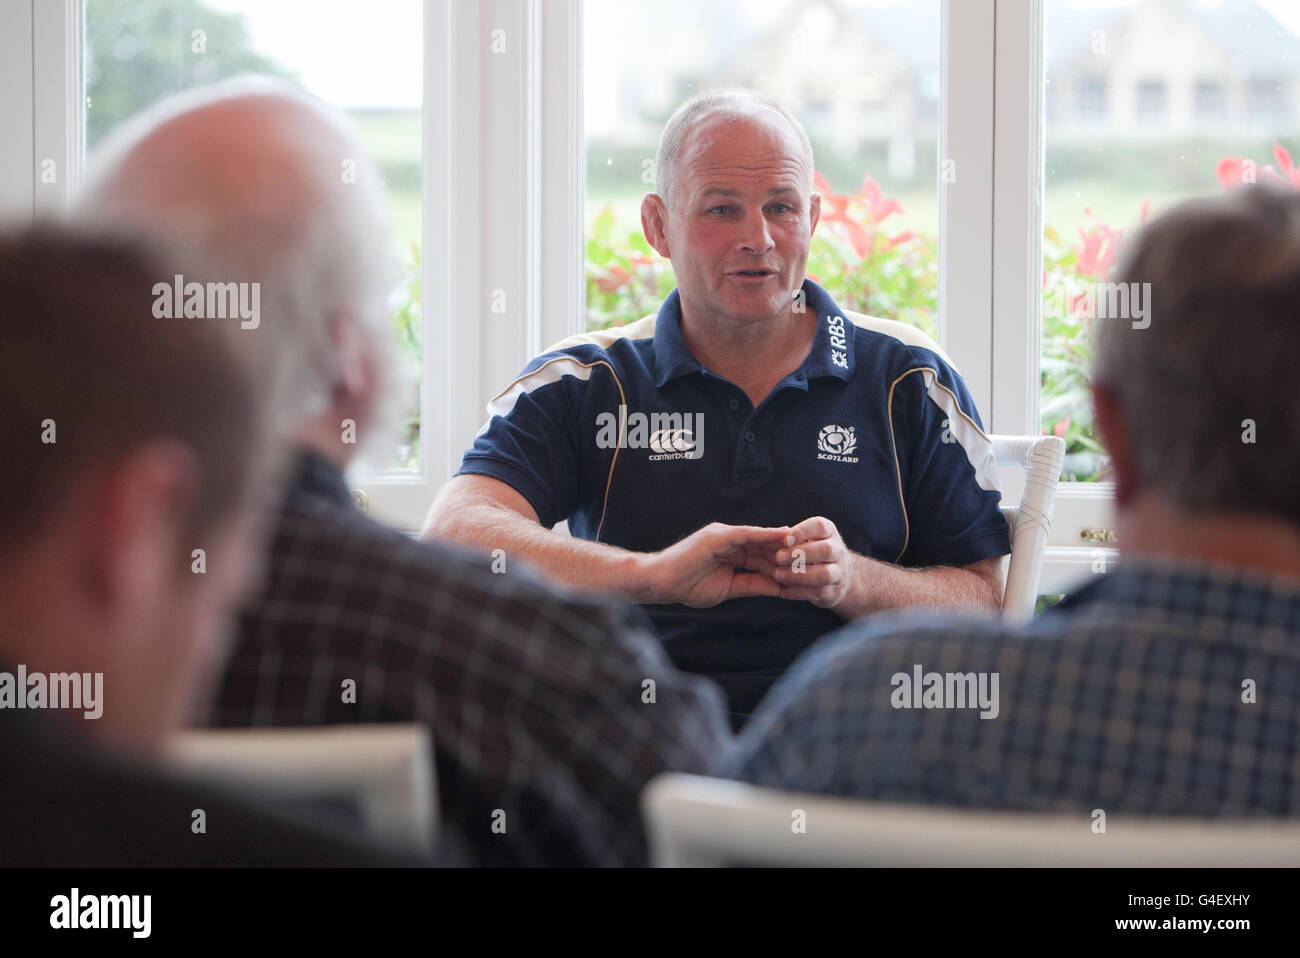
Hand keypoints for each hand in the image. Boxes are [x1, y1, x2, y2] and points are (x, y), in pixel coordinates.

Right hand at [641, 522, 790, 607]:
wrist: (662, 583)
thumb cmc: (688, 586)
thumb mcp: (729, 588)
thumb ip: (753, 584)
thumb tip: (778, 587)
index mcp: (731, 554)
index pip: (762, 558)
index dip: (782, 563)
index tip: (803, 569)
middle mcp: (730, 542)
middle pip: (764, 547)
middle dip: (787, 552)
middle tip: (811, 555)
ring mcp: (723, 536)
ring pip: (759, 538)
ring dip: (781, 542)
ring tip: (804, 545)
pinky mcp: (717, 535)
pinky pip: (746, 534)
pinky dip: (764, 534)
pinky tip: (782, 535)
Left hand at [747, 516, 856, 612]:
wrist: (836, 577)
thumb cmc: (810, 552)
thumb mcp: (804, 539)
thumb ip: (788, 538)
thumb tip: (767, 536)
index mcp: (829, 532)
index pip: (820, 527)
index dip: (802, 532)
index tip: (784, 539)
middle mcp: (837, 551)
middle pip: (825, 550)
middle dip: (801, 554)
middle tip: (778, 557)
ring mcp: (839, 572)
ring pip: (824, 574)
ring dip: (799, 575)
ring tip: (778, 575)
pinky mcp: (834, 592)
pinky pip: (819, 593)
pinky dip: (799, 592)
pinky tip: (782, 590)